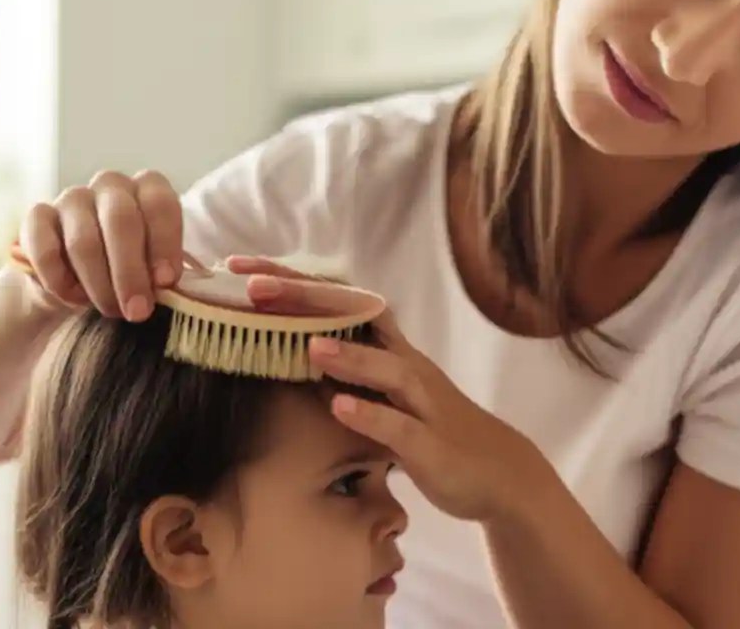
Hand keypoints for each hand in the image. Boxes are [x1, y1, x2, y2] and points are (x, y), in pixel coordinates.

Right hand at [16, 170, 203, 321]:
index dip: (164, 242)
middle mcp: (111, 186)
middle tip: (138, 311)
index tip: (165, 282)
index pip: (160, 202)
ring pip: (83, 240)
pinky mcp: (36, 219)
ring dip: (98, 285)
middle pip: (120, 219)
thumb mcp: (154, 271)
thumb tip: (164, 287)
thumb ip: (162, 273)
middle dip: (130, 272)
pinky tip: (73, 298)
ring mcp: (72, 198)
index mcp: (148, 190)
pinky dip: (59, 280)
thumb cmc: (130, 272)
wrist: (79, 283)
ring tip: (110, 310)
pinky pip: (44, 249)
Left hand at [228, 256, 551, 523]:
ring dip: (348, 356)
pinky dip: (371, 415)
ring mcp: (423, 402)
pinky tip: (341, 408)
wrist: (500, 474)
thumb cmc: (431, 430)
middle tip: (254, 285)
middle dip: (308, 300)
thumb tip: (287, 352)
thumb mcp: (382, 395)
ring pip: (388, 369)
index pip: (338, 302)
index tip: (239, 265)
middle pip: (359, 318)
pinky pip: (400, 426)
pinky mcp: (432, 444)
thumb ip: (343, 373)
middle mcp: (407, 365)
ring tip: (306, 344)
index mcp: (390, 349)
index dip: (292, 281)